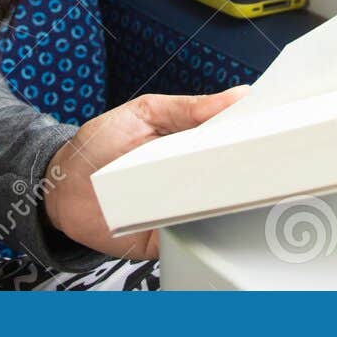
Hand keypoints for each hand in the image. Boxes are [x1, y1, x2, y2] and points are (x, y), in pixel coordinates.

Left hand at [41, 85, 249, 260]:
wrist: (61, 188)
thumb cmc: (100, 145)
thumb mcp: (144, 112)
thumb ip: (187, 107)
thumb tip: (236, 95)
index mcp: (193, 143)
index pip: (234, 140)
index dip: (255, 136)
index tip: (276, 129)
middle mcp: (194, 178)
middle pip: (236, 179)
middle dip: (253, 172)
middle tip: (269, 162)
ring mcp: (184, 210)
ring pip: (223, 213)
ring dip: (234, 204)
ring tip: (247, 191)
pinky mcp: (169, 240)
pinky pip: (196, 241)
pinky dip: (206, 235)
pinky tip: (213, 221)